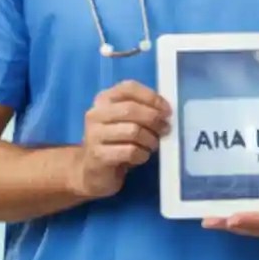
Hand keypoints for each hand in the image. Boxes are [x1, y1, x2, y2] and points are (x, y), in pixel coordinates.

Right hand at [68, 80, 170, 199]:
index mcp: (104, 99)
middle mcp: (96, 114)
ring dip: (150, 139)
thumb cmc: (115, 142)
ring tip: (152, 145)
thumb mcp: (126, 121)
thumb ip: (141, 110)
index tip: (167, 110)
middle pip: (131, 109)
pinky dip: (142, 154)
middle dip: (154, 119)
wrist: (92, 171)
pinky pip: (130, 151)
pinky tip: (141, 156)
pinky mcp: (98, 156)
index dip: (151, 97)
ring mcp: (94, 135)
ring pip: (133, 131)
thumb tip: (165, 110)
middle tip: (165, 129)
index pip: (128, 88)